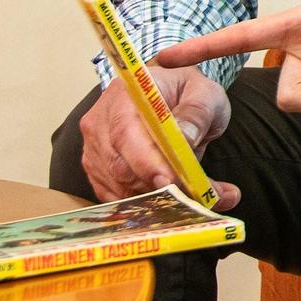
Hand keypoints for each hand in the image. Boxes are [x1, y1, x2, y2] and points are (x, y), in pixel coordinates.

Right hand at [79, 65, 240, 208]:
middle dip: (155, 185)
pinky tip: (175, 201)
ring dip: (155, 198)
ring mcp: (94, 149)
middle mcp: (100, 122)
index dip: (144, 161)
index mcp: (123, 95)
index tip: (169, 180)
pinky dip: (146, 205)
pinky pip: (117, 197)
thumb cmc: (187, 94)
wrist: (172, 100)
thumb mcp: (205, 95)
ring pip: (118, 186)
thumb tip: (185, 139)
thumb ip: (197, 114)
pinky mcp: (98, 171)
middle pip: (118, 165)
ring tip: (194, 198)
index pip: (125, 133)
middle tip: (192, 196)